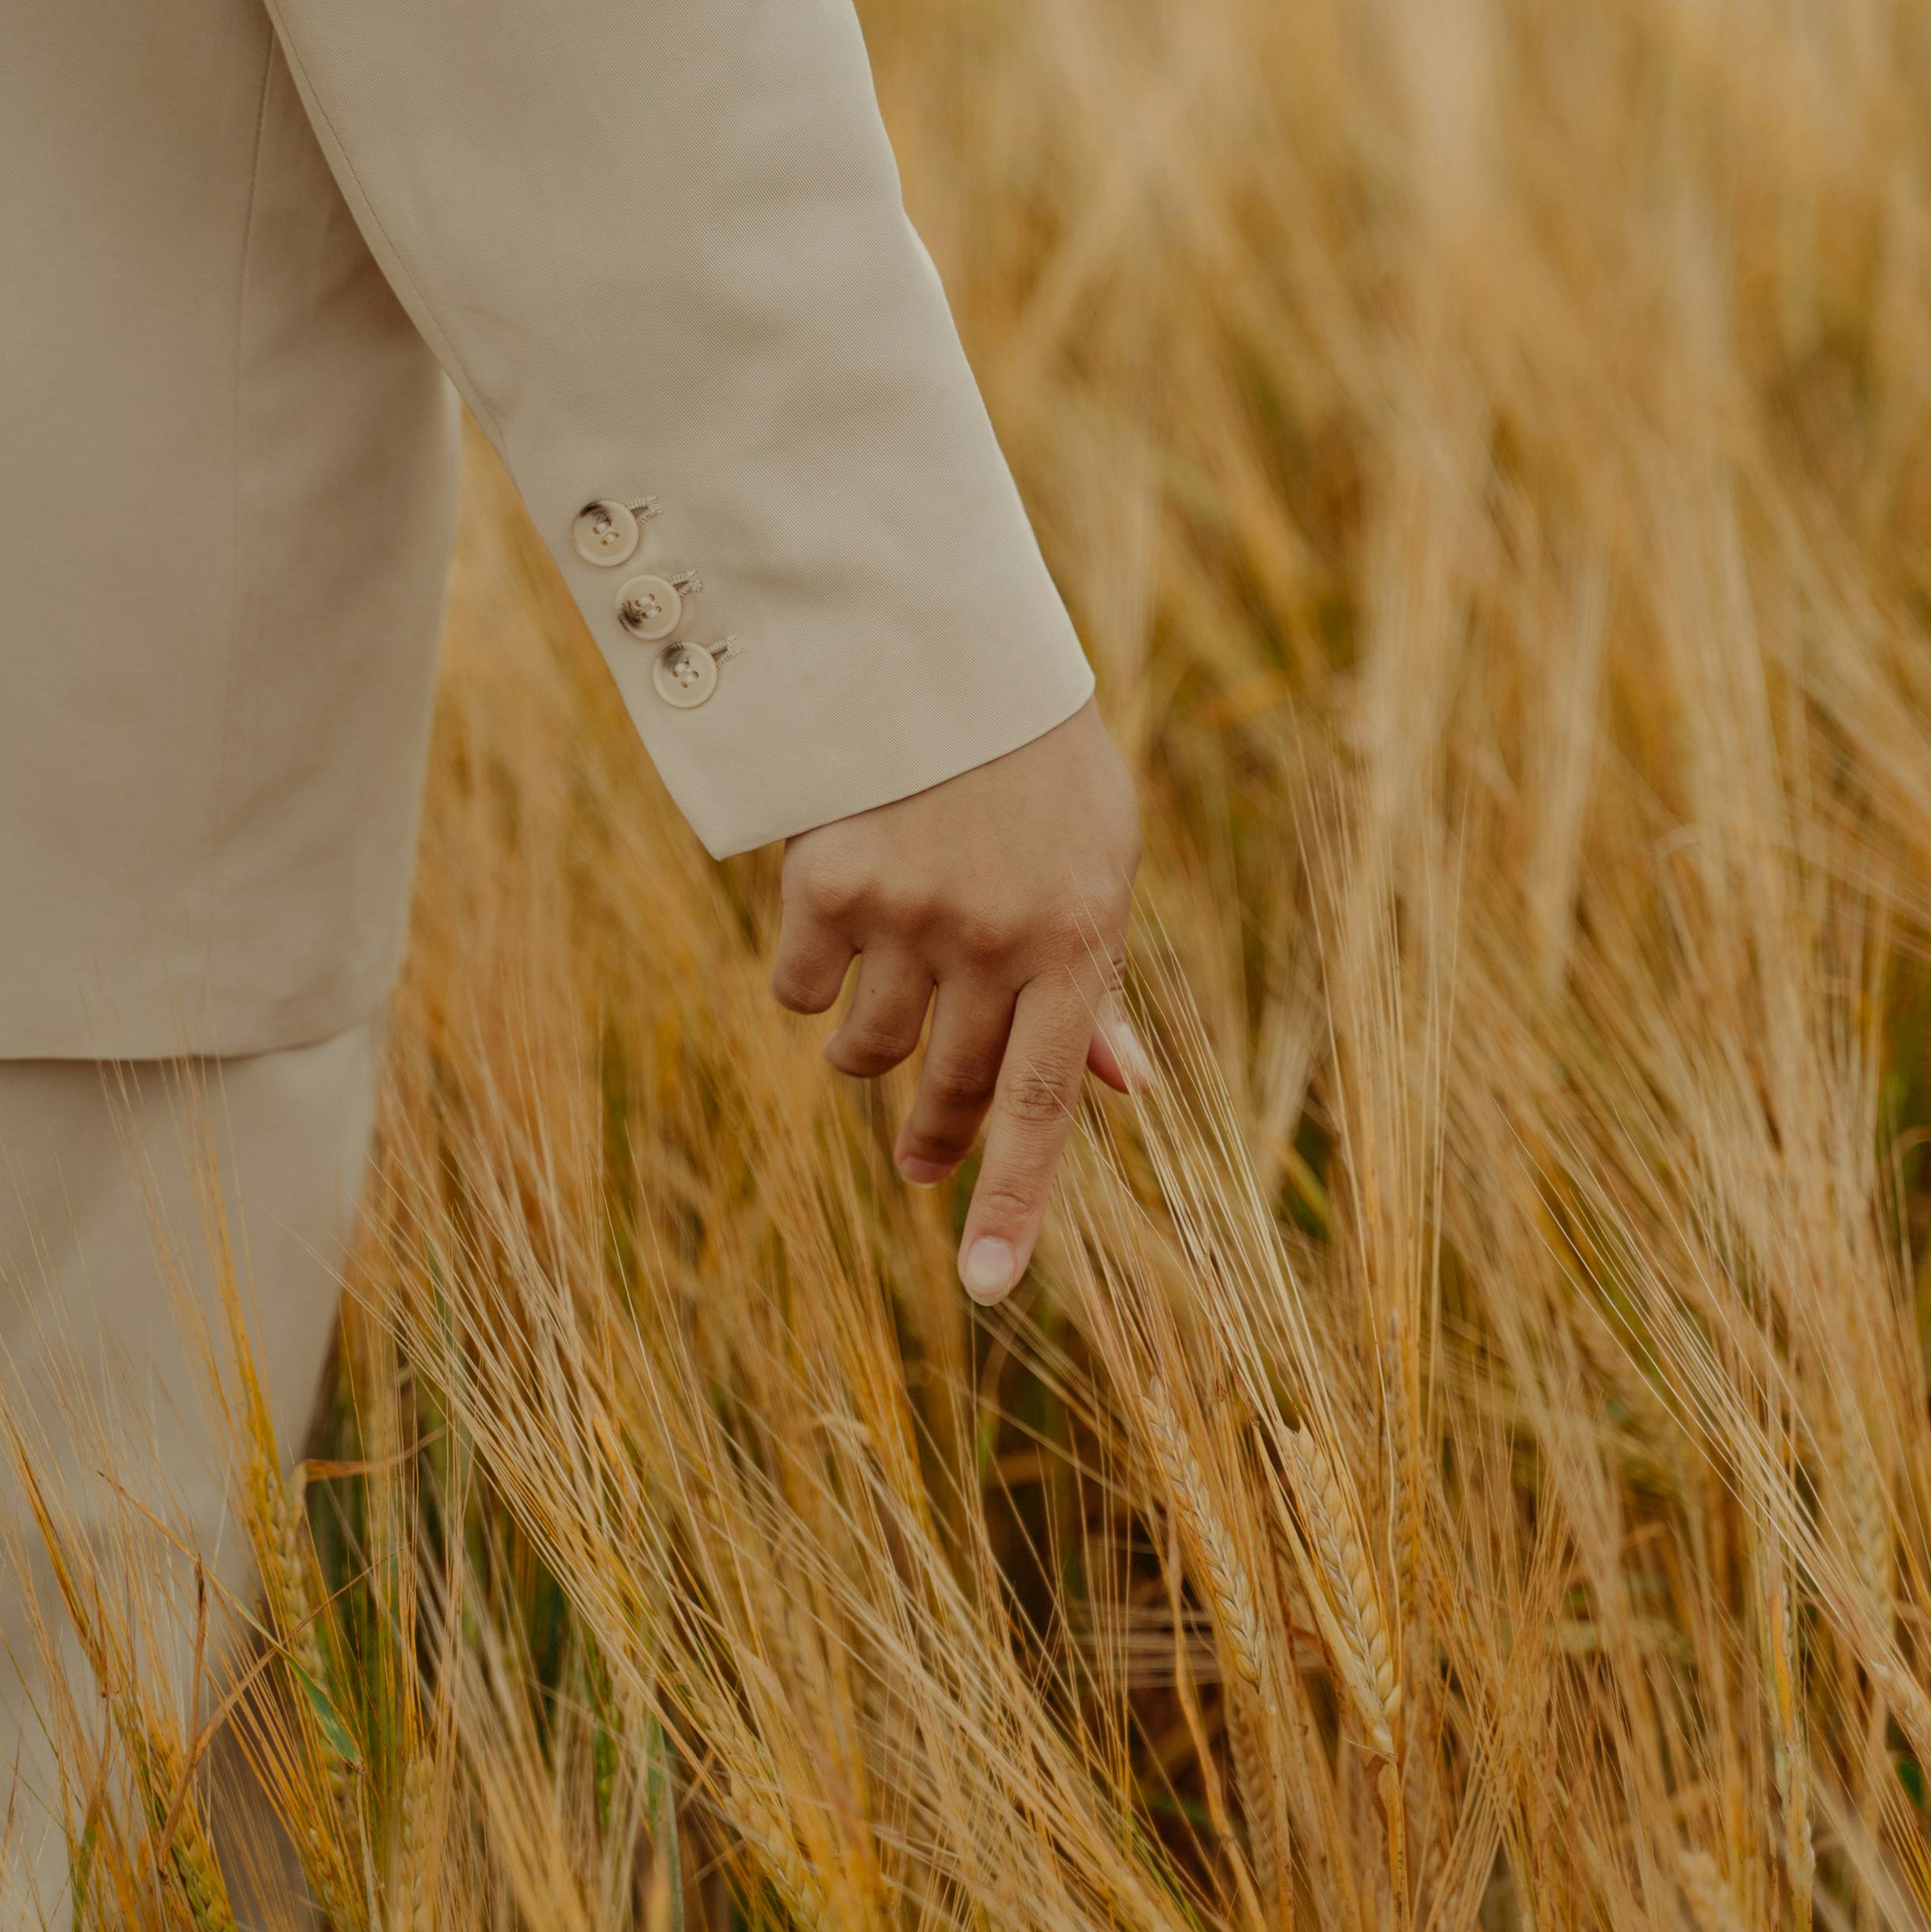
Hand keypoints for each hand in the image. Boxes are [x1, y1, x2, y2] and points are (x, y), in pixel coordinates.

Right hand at [771, 703, 1144, 1299]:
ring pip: (864, 1052)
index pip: (1042, 1106)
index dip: (1011, 1202)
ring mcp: (908, 915)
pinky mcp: (826, 885)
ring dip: (869, 1043)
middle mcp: (993, 940)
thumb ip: (1095, 981)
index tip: (983, 1287)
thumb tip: (1130, 1090)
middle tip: (922, 1157)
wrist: (942, 645)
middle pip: (945, 1090)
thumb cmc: (1038, 768)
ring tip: (888, 984)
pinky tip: (836, 915)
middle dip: (932, 1133)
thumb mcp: (1096, 862)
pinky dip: (811, 973)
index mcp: (1075, 941)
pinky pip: (800, 991)